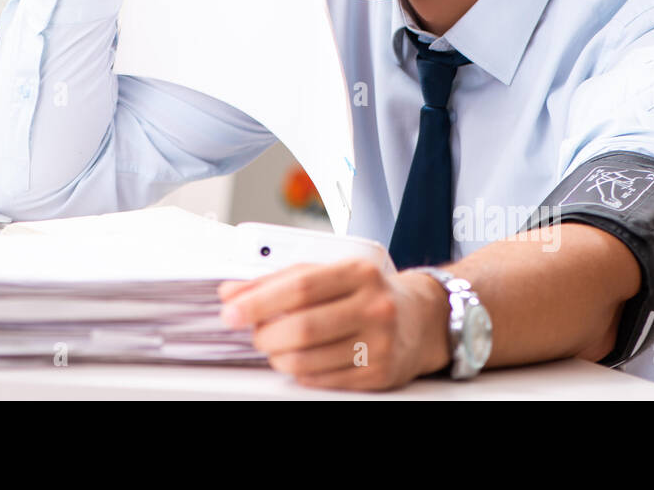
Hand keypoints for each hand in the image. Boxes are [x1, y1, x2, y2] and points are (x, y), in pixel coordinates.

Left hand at [218, 259, 451, 389]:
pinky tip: (301, 360)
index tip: (231, 311)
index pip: (299, 287)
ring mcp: (379, 343)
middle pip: (302, 328)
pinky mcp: (379, 374)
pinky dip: (300, 373)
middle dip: (265, 334)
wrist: (423, 317)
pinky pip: (322, 380)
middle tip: (255, 333)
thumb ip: (278, 280)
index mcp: (358, 273)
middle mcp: (373, 307)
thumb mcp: (328, 272)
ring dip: (278, 357)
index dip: (259, 301)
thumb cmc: (367, 291)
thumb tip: (232, 294)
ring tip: (276, 347)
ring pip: (307, 361)